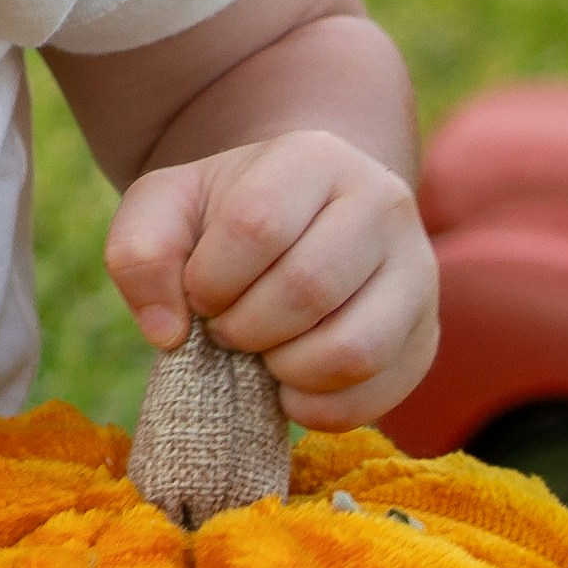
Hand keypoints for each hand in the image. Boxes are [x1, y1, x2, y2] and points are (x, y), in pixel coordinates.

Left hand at [103, 129, 439, 422]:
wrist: (303, 224)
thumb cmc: (225, 218)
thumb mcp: (166, 209)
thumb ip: (140, 253)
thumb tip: (167, 333)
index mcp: (315, 158)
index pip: (257, 224)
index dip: (211, 278)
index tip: (200, 292)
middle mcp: (382, 203)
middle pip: (308, 288)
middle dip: (244, 327)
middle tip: (227, 329)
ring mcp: (416, 269)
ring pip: (353, 348)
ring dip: (285, 371)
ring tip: (264, 354)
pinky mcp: (427, 334)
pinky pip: (379, 393)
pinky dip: (321, 409)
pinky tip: (292, 387)